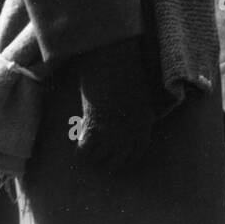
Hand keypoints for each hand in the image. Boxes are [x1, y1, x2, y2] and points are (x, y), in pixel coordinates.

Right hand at [77, 37, 155, 170]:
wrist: (113, 60)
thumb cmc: (124, 70)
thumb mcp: (137, 94)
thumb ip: (132, 112)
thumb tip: (119, 119)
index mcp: (146, 123)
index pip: (137, 153)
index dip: (123, 156)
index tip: (113, 153)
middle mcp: (132, 133)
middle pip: (118, 163)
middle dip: (105, 159)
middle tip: (94, 149)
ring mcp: (115, 134)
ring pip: (101, 162)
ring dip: (92, 154)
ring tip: (85, 141)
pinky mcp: (96, 129)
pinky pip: (84, 153)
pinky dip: (79, 149)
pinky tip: (78, 135)